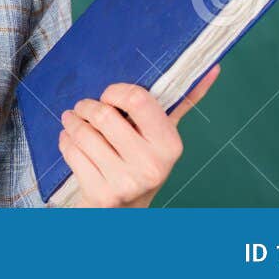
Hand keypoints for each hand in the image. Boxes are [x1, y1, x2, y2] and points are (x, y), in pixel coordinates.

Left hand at [57, 63, 220, 206]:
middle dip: (87, 106)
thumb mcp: (164, 134)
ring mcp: (125, 183)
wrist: (127, 211)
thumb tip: (213, 67)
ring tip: (73, 120)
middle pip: (103, 114)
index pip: (136, 98)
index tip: (109, 96)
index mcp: (170, 144)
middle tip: (84, 107)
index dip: (115, 92)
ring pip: (83, 133)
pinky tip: (71, 140)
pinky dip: (65, 140)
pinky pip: (71, 152)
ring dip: (72, 122)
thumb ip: (183, 100)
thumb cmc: (144, 161)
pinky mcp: (101, 195)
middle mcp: (151, 166)